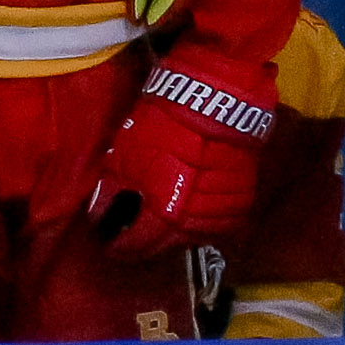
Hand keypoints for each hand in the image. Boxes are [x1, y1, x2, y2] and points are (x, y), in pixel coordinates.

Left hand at [91, 47, 276, 258]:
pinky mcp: (242, 196)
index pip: (140, 242)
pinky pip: (223, 223)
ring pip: (198, 236)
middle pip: (169, 244)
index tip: (113, 247)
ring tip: (166, 230)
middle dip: (151, 244)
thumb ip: (114, 189)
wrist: (212, 98)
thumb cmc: (163, 122)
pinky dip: (207, 225)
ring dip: (179, 236)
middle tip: (138, 240)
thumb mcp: (126, 151)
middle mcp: (193, 217)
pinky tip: (194, 218)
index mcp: (163, 208)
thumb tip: (101, 217)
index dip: (123, 247)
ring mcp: (221, 208)